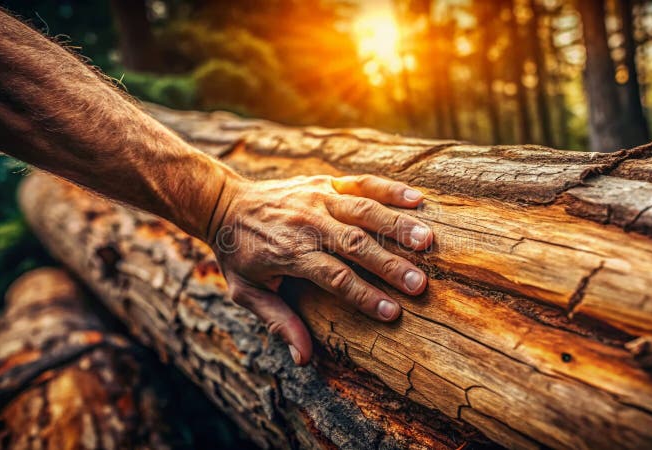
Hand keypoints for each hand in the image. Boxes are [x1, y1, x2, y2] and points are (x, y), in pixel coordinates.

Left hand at [208, 174, 432, 364]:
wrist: (224, 203)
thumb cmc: (238, 254)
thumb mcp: (246, 292)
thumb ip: (277, 321)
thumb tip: (303, 358)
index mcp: (289, 253)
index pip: (334, 277)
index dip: (364, 295)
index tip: (393, 312)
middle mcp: (307, 224)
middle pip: (355, 245)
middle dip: (390, 265)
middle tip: (421, 283)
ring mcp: (317, 199)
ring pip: (364, 211)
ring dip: (397, 226)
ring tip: (428, 240)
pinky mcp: (323, 183)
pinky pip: (361, 183)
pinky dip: (389, 189)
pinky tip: (417, 198)